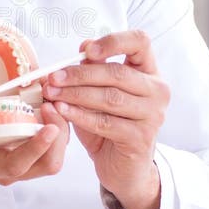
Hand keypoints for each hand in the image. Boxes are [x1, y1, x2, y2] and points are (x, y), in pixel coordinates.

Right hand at [0, 100, 69, 197]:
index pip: (16, 165)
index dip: (35, 149)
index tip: (49, 127)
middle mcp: (7, 169)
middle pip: (46, 164)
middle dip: (58, 137)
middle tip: (53, 105)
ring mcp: (21, 161)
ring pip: (54, 156)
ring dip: (61, 130)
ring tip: (53, 101)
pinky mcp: (29, 150)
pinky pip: (53, 144)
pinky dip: (58, 125)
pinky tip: (50, 104)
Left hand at [42, 30, 168, 208]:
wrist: (123, 167)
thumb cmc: (110, 123)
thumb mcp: (99, 92)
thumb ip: (94, 69)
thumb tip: (83, 47)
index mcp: (149, 71)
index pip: (140, 42)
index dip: (114, 41)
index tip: (87, 50)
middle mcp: (157, 91)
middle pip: (118, 73)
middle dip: (80, 74)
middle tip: (53, 77)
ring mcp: (152, 115)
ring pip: (110, 98)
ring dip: (76, 94)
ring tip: (52, 93)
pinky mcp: (141, 138)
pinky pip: (105, 122)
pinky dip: (80, 115)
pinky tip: (62, 110)